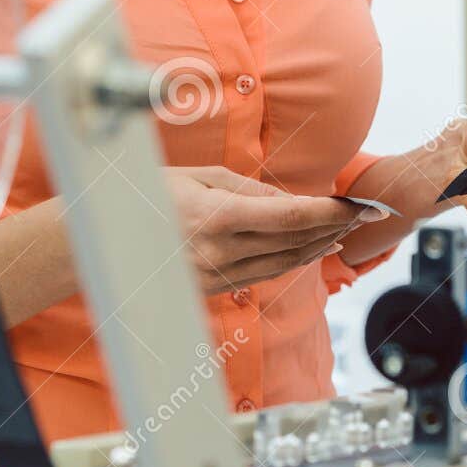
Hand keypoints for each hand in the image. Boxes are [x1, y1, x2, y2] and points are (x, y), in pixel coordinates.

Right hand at [164, 165, 382, 294]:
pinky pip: (263, 274)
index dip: (330, 212)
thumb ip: (246, 188)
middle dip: (334, 227)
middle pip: (294, 242)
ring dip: (319, 246)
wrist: (103, 240)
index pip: (291, 218)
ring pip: (283, 263)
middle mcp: (221, 252)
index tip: (357, 205)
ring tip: (346, 231)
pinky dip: (293, 261)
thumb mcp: (197, 177)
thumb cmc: (146, 195)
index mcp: (217, 217)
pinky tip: (311, 250)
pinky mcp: (213, 289)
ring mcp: (217, 276)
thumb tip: (287, 201)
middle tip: (363, 214)